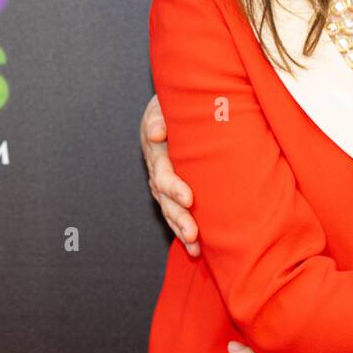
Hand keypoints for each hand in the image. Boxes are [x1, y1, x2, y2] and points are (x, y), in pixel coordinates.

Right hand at [141, 93, 199, 256]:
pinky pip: (175, 212)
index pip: (163, 172)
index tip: (189, 198)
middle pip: (165, 198)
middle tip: (193, 232)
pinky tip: (197, 250)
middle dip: (179, 217)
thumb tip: (156, 134)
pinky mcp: (172, 189)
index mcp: (156, 148)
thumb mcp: (164, 103)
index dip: (174, 187)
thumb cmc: (173, 102)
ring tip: (195, 247)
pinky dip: (183, 231)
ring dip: (181, 229)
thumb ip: (160, 115)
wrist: (173, 106)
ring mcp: (163, 182)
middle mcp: (157, 169)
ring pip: (169, 210)